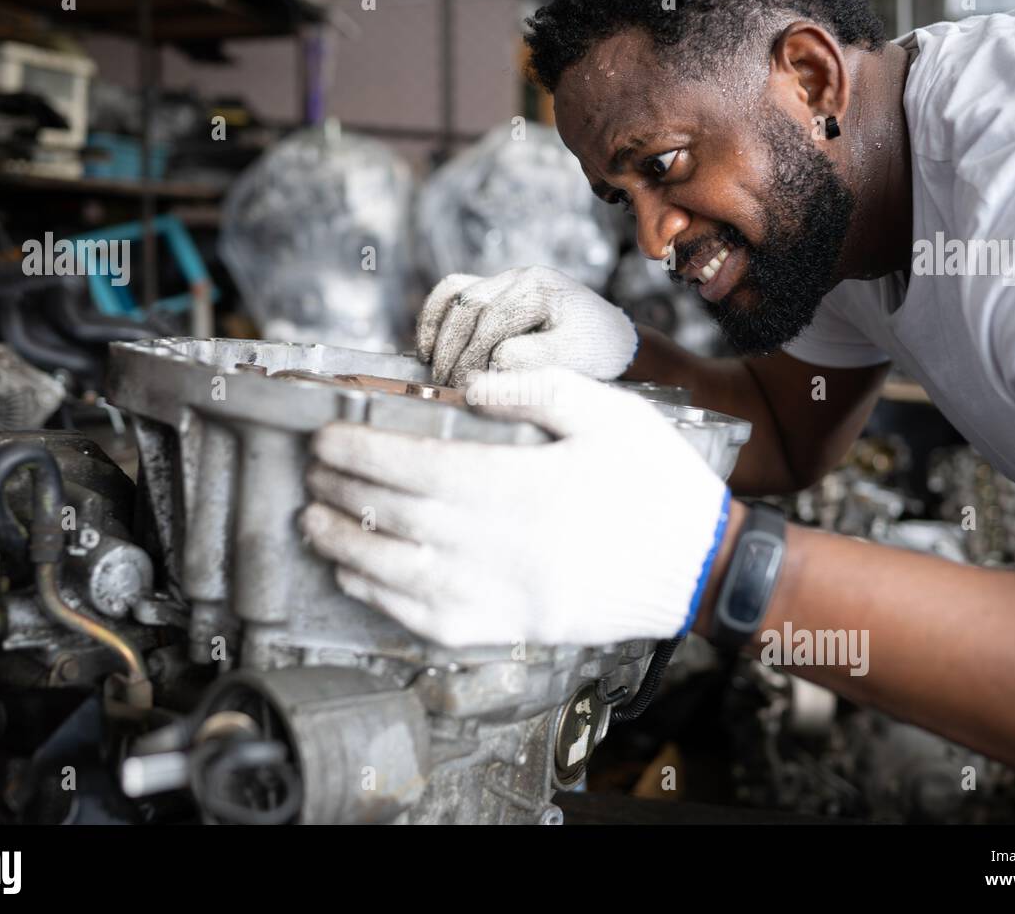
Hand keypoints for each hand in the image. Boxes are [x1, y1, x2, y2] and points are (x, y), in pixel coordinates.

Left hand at [301, 368, 731, 646]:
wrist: (703, 570)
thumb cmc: (659, 484)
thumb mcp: (613, 414)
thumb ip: (541, 389)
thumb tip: (470, 385)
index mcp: (528, 486)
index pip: (419, 466)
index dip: (363, 452)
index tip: (326, 436)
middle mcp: (508, 546)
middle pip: (399, 517)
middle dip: (344, 491)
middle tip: (310, 471)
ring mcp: (508, 596)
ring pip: (403, 576)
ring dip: (347, 548)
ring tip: (312, 521)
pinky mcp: (514, 629)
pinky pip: (432, 622)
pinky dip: (384, 602)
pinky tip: (357, 580)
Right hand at [416, 267, 637, 387]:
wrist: (612, 340)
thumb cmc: (596, 351)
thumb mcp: (572, 358)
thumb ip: (532, 358)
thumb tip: (491, 360)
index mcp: (540, 288)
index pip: (491, 320)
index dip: (472, 357)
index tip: (464, 388)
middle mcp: (519, 276)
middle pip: (467, 305)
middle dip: (452, 349)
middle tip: (447, 384)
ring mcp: (505, 280)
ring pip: (455, 295)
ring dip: (438, 333)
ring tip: (436, 370)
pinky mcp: (495, 290)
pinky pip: (453, 292)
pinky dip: (435, 317)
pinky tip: (429, 348)